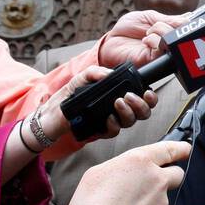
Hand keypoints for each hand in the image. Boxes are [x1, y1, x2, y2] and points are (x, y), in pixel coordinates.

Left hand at [37, 64, 156, 143]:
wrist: (54, 111)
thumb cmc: (70, 94)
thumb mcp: (83, 77)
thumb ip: (96, 72)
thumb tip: (109, 74)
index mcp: (120, 96)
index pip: (143, 98)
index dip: (150, 98)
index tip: (147, 92)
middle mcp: (120, 110)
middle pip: (142, 113)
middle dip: (141, 105)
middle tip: (128, 97)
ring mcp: (112, 121)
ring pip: (131, 122)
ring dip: (128, 112)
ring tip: (118, 102)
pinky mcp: (102, 131)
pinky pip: (115, 131)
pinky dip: (114, 124)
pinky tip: (109, 118)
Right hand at [66, 138, 190, 204]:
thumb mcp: (97, 173)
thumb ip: (119, 167)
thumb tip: (126, 172)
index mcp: (140, 161)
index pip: (169, 149)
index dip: (180, 148)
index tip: (185, 148)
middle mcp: (156, 179)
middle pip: (177, 173)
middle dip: (170, 174)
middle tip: (154, 179)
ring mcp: (161, 201)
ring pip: (163, 195)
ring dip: (152, 197)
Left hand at [98, 10, 188, 68]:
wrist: (112, 38)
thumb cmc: (129, 28)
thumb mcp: (150, 17)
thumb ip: (169, 19)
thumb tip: (188, 18)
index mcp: (170, 33)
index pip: (186, 29)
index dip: (186, 24)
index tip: (181, 20)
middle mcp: (169, 45)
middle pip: (183, 37)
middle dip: (172, 26)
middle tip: (158, 24)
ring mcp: (162, 54)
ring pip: (174, 44)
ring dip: (162, 32)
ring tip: (150, 31)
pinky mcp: (153, 61)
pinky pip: (162, 52)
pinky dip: (155, 41)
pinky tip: (146, 39)